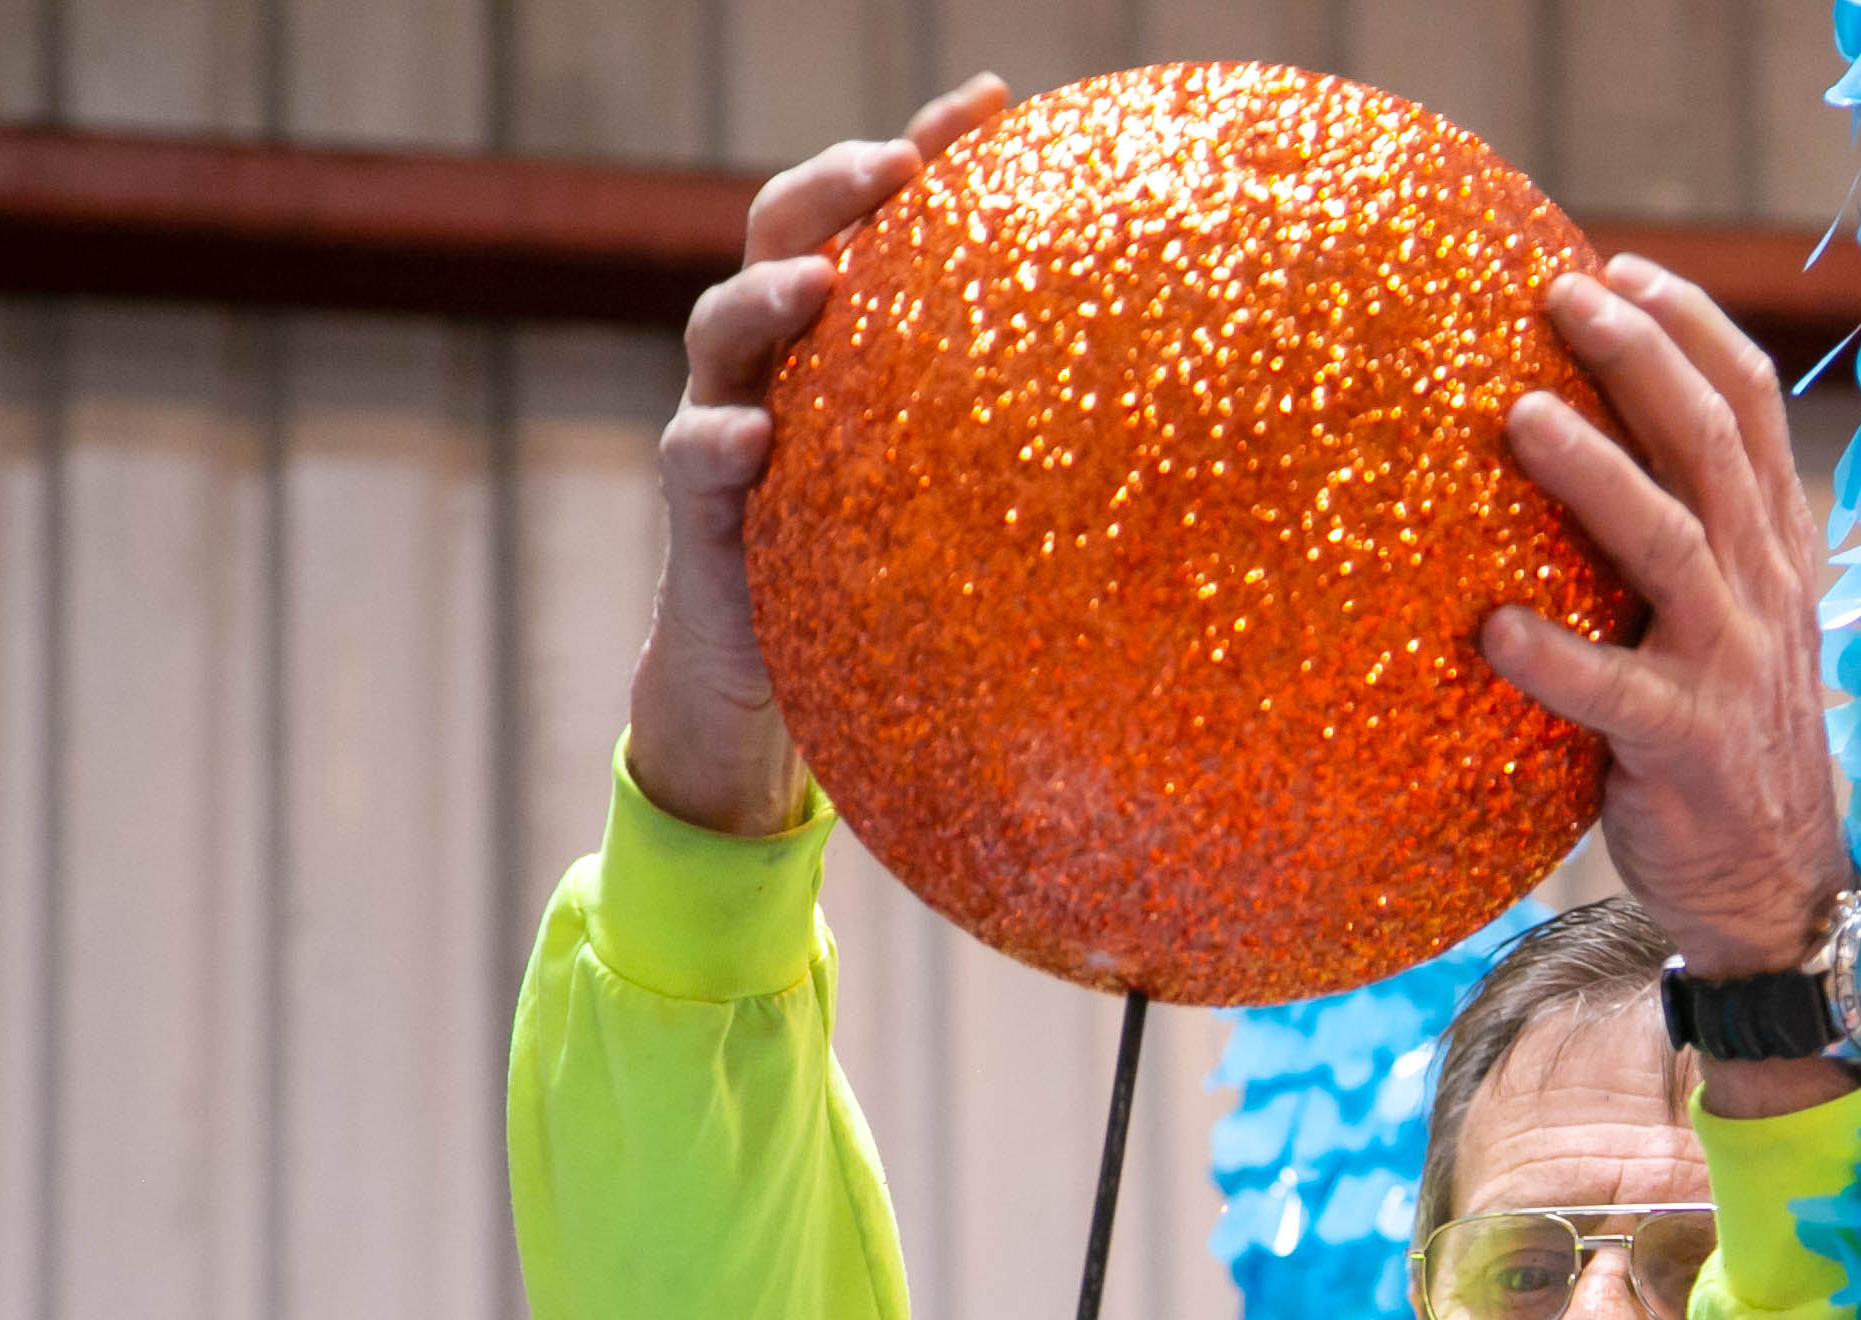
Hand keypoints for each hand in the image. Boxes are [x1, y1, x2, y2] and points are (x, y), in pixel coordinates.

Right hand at [626, 75, 1008, 836]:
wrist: (761, 677)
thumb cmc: (875, 566)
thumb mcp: (948, 486)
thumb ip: (1008, 428)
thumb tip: (1164, 390)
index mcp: (838, 334)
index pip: (868, 212)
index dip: (923, 149)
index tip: (990, 100)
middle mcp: (773, 357)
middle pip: (781, 230)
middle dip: (833, 186)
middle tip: (893, 164)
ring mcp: (725, 420)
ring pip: (721, 325)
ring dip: (769, 294)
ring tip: (820, 282)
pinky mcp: (700, 508)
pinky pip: (696, 456)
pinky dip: (723, 438)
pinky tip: (763, 435)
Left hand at [1484, 256, 1848, 982]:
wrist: (1779, 884)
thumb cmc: (1724, 742)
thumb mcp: (1728, 624)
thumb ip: (1683, 544)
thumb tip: (1576, 456)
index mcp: (1775, 548)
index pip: (1751, 405)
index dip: (1691, 328)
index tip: (1620, 269)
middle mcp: (1764, 590)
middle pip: (1713, 442)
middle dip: (1640, 357)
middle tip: (1561, 294)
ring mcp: (1730, 666)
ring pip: (1671, 543)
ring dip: (1595, 475)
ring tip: (1521, 417)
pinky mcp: (1685, 746)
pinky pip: (1614, 693)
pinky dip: (1554, 657)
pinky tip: (1491, 627)